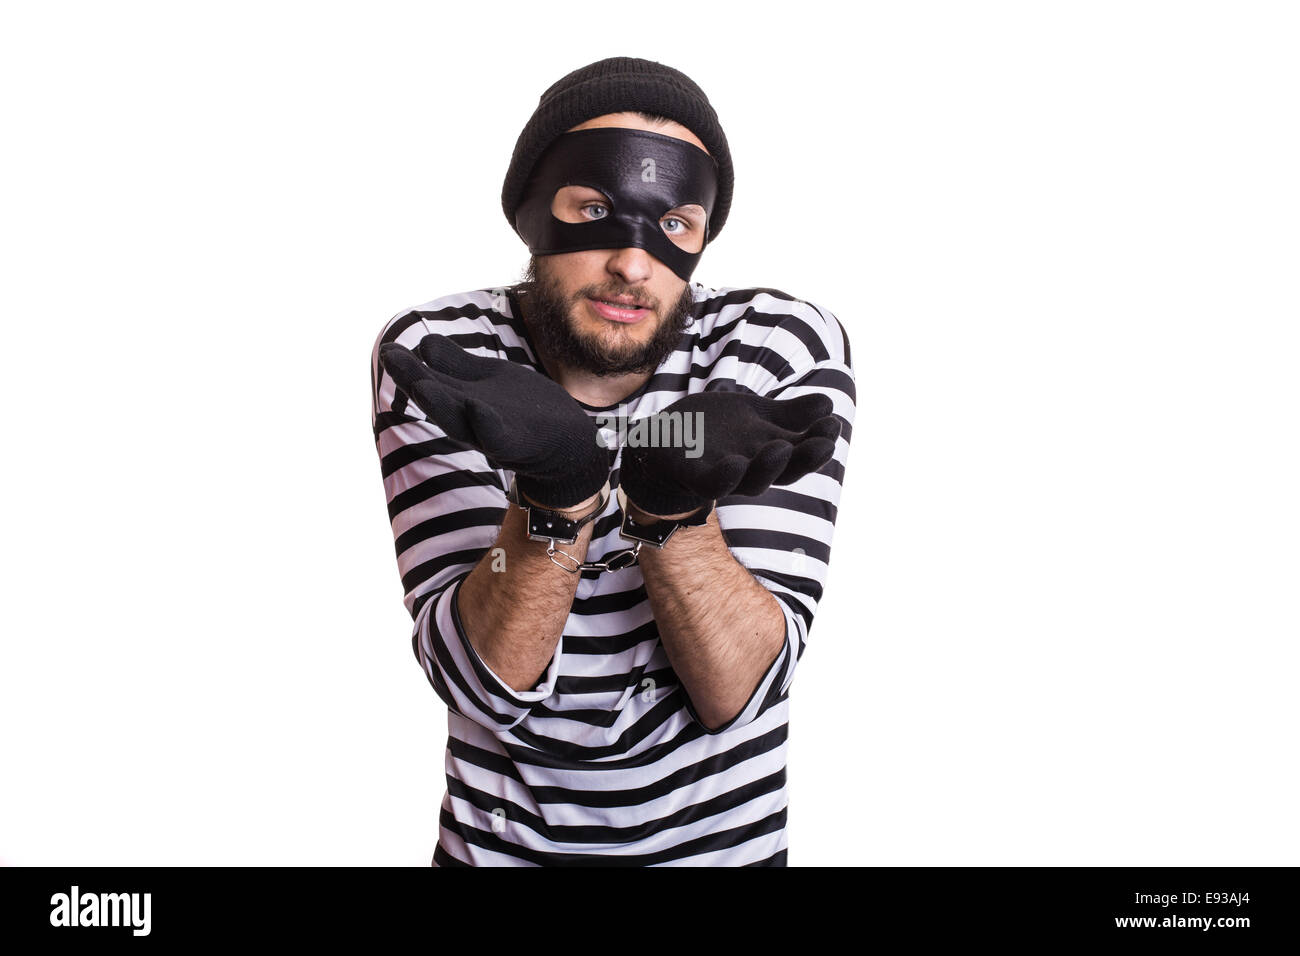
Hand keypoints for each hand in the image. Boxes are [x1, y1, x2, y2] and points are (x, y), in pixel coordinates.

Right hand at [379, 334, 610, 507]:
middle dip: (415, 380)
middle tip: (390, 357)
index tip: (387, 349)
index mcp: (463, 401)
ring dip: (441, 404)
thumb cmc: (524, 411)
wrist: (568, 444)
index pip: (432, 381)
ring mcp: (495, 433)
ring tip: (421, 386)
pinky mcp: (521, 444)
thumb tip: (424, 343)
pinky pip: (501, 438)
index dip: (409, 368)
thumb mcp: (485, 382)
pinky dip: (488, 426)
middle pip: (439, 400)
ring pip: (462, 420)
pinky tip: (478, 409)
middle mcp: (472, 419)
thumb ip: (455, 366)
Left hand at [618, 390, 840, 516]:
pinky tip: (735, 464)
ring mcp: (725, 474)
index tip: (833, 423)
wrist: (664, 439)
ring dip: (768, 467)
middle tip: (826, 442)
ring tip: (782, 447)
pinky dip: (724, 477)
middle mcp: (752, 468)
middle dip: (806, 459)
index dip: (819, 442)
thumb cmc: (716, 430)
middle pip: (785, 472)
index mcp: (769, 452)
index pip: (801, 452)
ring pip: (752, 482)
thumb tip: (828, 402)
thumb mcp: (755, 414)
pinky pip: (712, 484)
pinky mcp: (694, 476)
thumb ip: (789, 413)